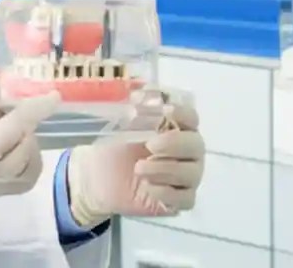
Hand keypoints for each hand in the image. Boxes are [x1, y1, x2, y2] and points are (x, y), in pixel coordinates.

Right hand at [0, 82, 60, 217]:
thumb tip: (6, 90)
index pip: (14, 128)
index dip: (35, 109)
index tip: (54, 95)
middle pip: (25, 134)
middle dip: (16, 118)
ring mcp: (10, 185)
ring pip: (32, 147)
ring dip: (22, 132)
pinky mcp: (18, 188)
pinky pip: (36, 162)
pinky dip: (29, 148)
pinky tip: (12, 144)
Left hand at [65, 95, 205, 227]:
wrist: (96, 178)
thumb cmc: (113, 146)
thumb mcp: (117, 125)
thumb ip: (132, 108)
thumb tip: (140, 92)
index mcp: (175, 128)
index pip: (191, 117)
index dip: (183, 113)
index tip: (166, 111)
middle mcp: (187, 151)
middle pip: (196, 145)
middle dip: (174, 143)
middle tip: (150, 145)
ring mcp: (186, 177)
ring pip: (192, 173)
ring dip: (165, 169)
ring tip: (138, 168)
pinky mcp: (179, 200)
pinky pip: (185, 198)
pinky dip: (167, 192)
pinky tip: (147, 187)